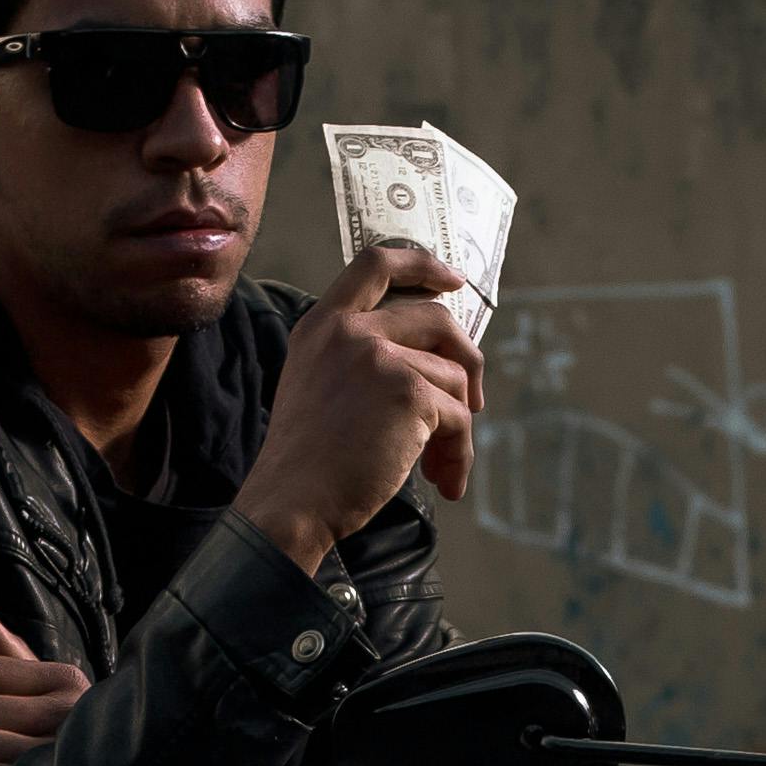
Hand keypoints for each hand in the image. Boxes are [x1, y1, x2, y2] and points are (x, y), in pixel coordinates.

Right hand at [233, 241, 483, 581]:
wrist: (292, 502)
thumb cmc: (308, 461)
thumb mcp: (316, 385)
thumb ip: (359, 357)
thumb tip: (435, 361)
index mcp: (323, 325)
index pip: (376, 263)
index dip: (422, 264)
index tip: (453, 279)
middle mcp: (350, 331)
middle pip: (436, 318)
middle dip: (467, 358)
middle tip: (474, 400)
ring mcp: (379, 356)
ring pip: (453, 378)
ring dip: (457, 428)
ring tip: (440, 468)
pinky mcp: (409, 392)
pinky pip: (458, 417)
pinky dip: (459, 453)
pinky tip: (445, 482)